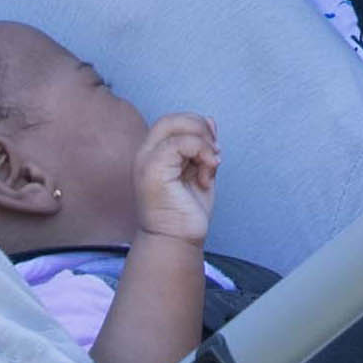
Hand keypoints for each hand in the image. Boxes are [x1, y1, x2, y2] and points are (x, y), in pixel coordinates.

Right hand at [132, 111, 219, 241]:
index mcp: (154, 155)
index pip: (172, 123)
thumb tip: (209, 120)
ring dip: (202, 142)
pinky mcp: (153, 169)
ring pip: (175, 126)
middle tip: (215, 150)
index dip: (196, 126)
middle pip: (171, 119)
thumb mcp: (199, 172)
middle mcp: (146, 155)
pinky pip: (179, 144)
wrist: (176, 242)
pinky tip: (206, 175)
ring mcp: (147, 161)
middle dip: (199, 127)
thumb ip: (202, 148)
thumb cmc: (186, 214)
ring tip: (211, 165)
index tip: (215, 146)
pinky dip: (200, 152)